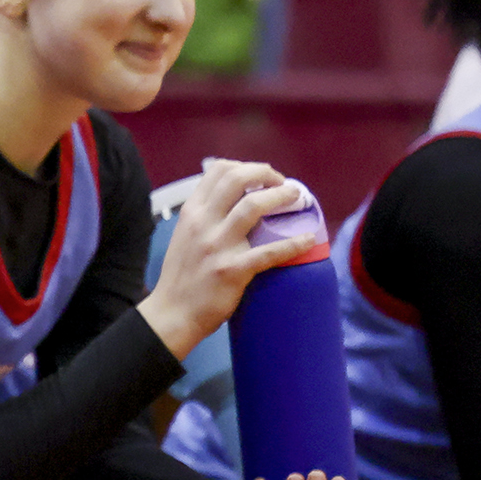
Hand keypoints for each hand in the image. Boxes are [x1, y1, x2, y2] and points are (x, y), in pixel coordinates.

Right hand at [140, 158, 315, 359]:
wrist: (172, 313)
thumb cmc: (182, 276)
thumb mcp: (185, 235)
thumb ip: (204, 216)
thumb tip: (232, 199)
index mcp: (191, 213)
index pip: (218, 171)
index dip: (246, 166)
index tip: (263, 176)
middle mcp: (202, 223)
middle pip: (237, 179)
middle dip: (267, 174)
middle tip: (283, 184)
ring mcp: (216, 246)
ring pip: (253, 206)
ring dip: (281, 197)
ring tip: (297, 198)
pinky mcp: (231, 270)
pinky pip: (269, 252)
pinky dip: (294, 244)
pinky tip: (308, 240)